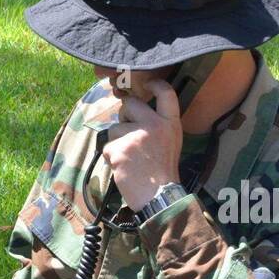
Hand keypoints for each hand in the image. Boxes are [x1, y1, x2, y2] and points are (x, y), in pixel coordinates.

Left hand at [102, 78, 182, 210]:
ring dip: (117, 142)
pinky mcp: (119, 148)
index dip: (155, 84)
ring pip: (114, 128)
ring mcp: (135, 136)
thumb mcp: (170, 142)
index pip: (166, 94)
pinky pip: (108, 146)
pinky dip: (112, 157)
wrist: (158, 196)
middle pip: (129, 105)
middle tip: (128, 133)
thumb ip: (157, 125)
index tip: (148, 82)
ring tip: (129, 159)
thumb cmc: (162, 172)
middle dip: (124, 115)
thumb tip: (134, 115)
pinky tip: (123, 167)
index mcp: (170, 123)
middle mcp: (154, 125)